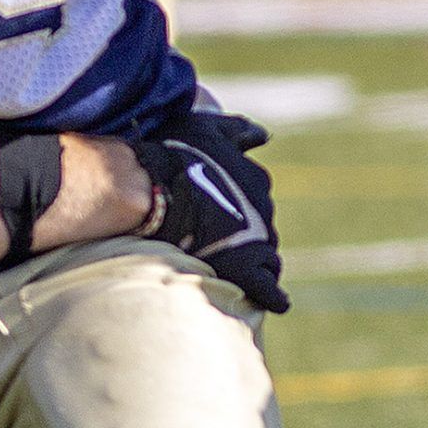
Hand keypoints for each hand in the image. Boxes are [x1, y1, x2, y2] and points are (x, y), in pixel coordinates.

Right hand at [133, 110, 287, 314]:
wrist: (154, 190)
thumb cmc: (173, 156)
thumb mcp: (206, 127)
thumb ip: (238, 128)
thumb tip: (263, 134)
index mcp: (257, 179)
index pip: (257, 198)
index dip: (238, 208)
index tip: (216, 213)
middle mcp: (264, 209)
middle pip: (262, 227)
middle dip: (245, 234)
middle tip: (214, 240)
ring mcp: (257, 240)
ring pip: (265, 255)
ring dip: (252, 260)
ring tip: (226, 266)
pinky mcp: (245, 268)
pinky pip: (268, 288)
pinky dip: (272, 296)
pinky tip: (272, 301)